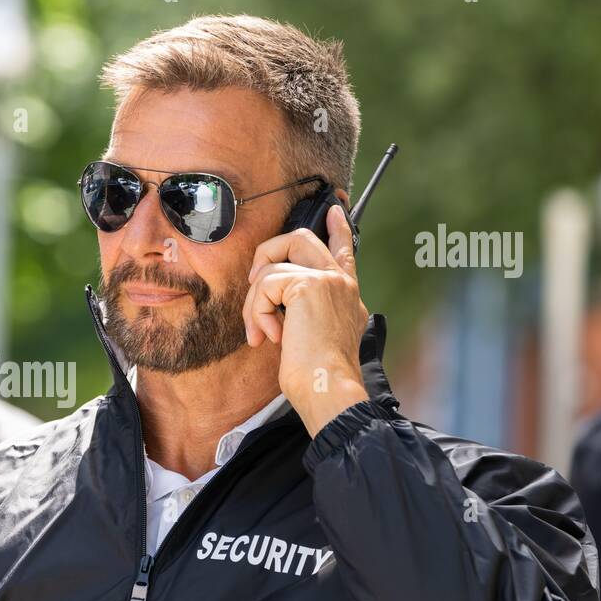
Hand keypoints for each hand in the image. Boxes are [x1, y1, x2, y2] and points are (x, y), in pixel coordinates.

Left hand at [243, 204, 369, 436]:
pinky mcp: (309, 285)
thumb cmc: (318, 376)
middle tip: (253, 283)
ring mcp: (328, 280)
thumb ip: (306, 313)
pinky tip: (269, 337)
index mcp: (347, 295)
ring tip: (262, 334)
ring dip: (255, 302)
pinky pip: (265, 285)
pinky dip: (257, 312)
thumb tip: (279, 302)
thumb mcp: (316, 338)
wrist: (328, 388)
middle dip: (266, 253)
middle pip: (300, 238)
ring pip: (273, 265)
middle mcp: (342, 283)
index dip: (337, 229)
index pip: (344, 251)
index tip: (335, 212)